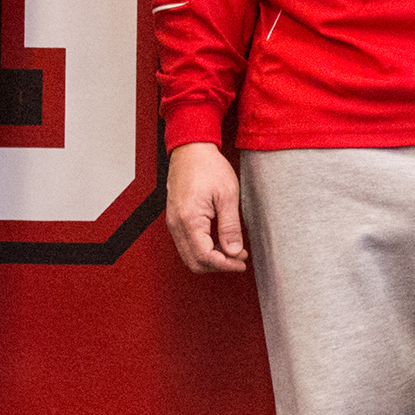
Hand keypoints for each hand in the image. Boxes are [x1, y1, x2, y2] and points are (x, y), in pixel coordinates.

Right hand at [165, 142, 248, 273]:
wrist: (191, 149)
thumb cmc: (208, 166)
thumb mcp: (227, 196)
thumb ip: (230, 227)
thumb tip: (234, 251)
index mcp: (189, 219)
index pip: (205, 257)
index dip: (225, 264)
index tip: (241, 262)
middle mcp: (176, 224)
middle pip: (194, 262)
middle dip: (219, 265)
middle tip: (239, 258)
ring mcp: (173, 222)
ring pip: (189, 255)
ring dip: (211, 258)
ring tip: (233, 249)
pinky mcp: (175, 219)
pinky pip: (186, 243)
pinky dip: (203, 248)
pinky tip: (220, 241)